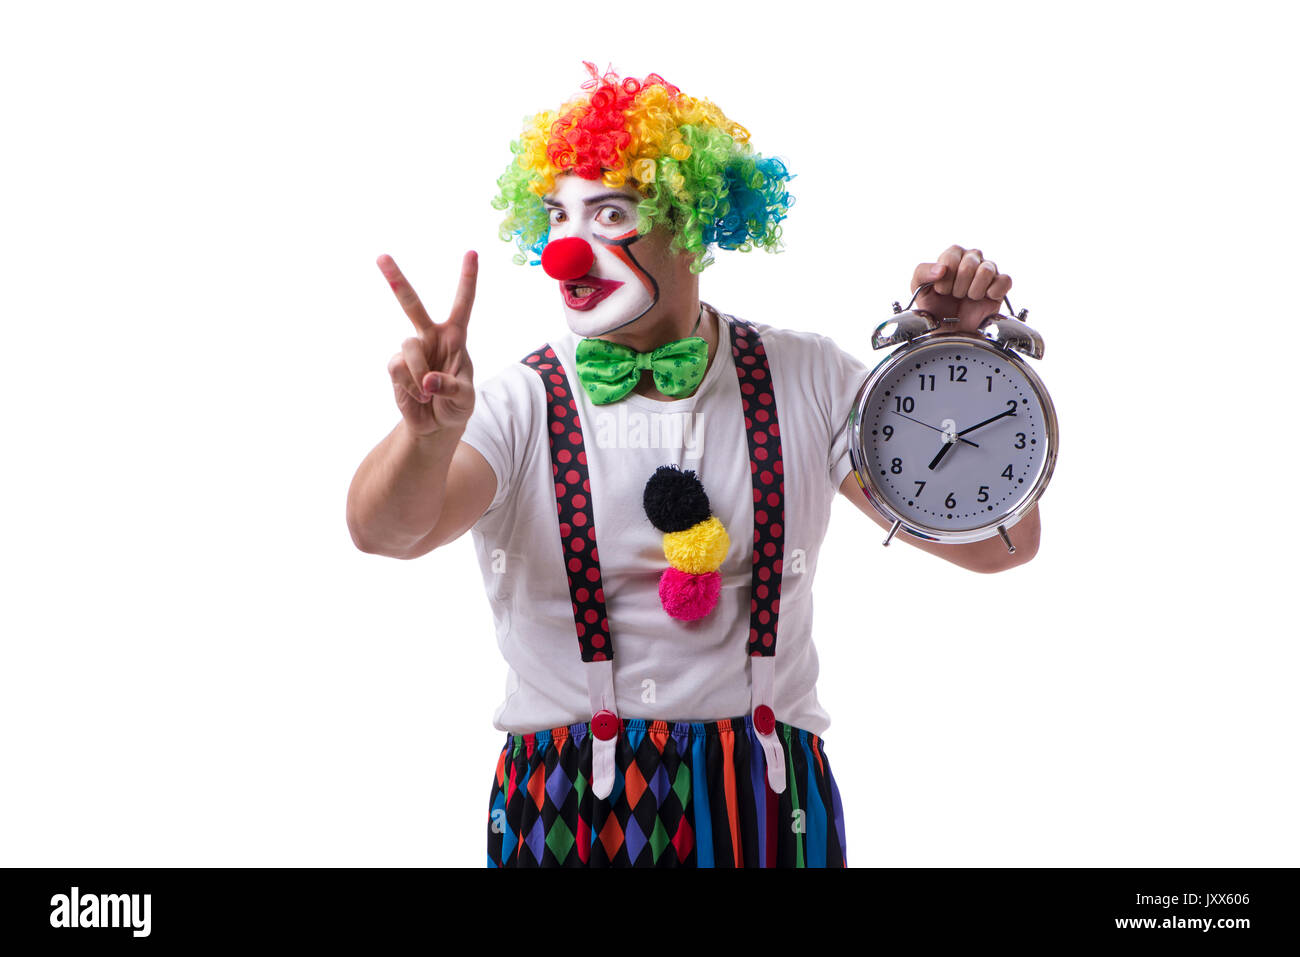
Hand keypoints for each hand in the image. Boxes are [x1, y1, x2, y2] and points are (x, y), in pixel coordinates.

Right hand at [380, 250, 477, 436]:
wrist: (435, 425)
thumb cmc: (457, 405)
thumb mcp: (465, 399)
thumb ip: (451, 388)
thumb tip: (428, 381)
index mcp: (455, 337)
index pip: (463, 303)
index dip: (467, 279)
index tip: (472, 252)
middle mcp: (431, 337)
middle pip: (412, 304)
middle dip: (396, 281)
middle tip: (381, 257)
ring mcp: (412, 350)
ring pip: (409, 347)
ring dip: (420, 373)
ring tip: (428, 393)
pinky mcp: (396, 366)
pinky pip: (398, 368)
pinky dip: (409, 385)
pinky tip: (417, 396)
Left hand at [910, 245, 1013, 335]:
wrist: (950, 330)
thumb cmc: (936, 307)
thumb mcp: (919, 288)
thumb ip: (922, 273)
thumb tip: (940, 269)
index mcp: (953, 256)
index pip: (952, 256)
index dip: (946, 278)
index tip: (942, 291)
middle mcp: (972, 259)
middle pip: (969, 264)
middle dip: (958, 287)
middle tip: (955, 296)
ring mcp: (988, 270)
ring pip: (987, 270)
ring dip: (974, 290)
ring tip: (969, 298)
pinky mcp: (1002, 284)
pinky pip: (1004, 280)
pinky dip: (993, 292)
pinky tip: (984, 298)